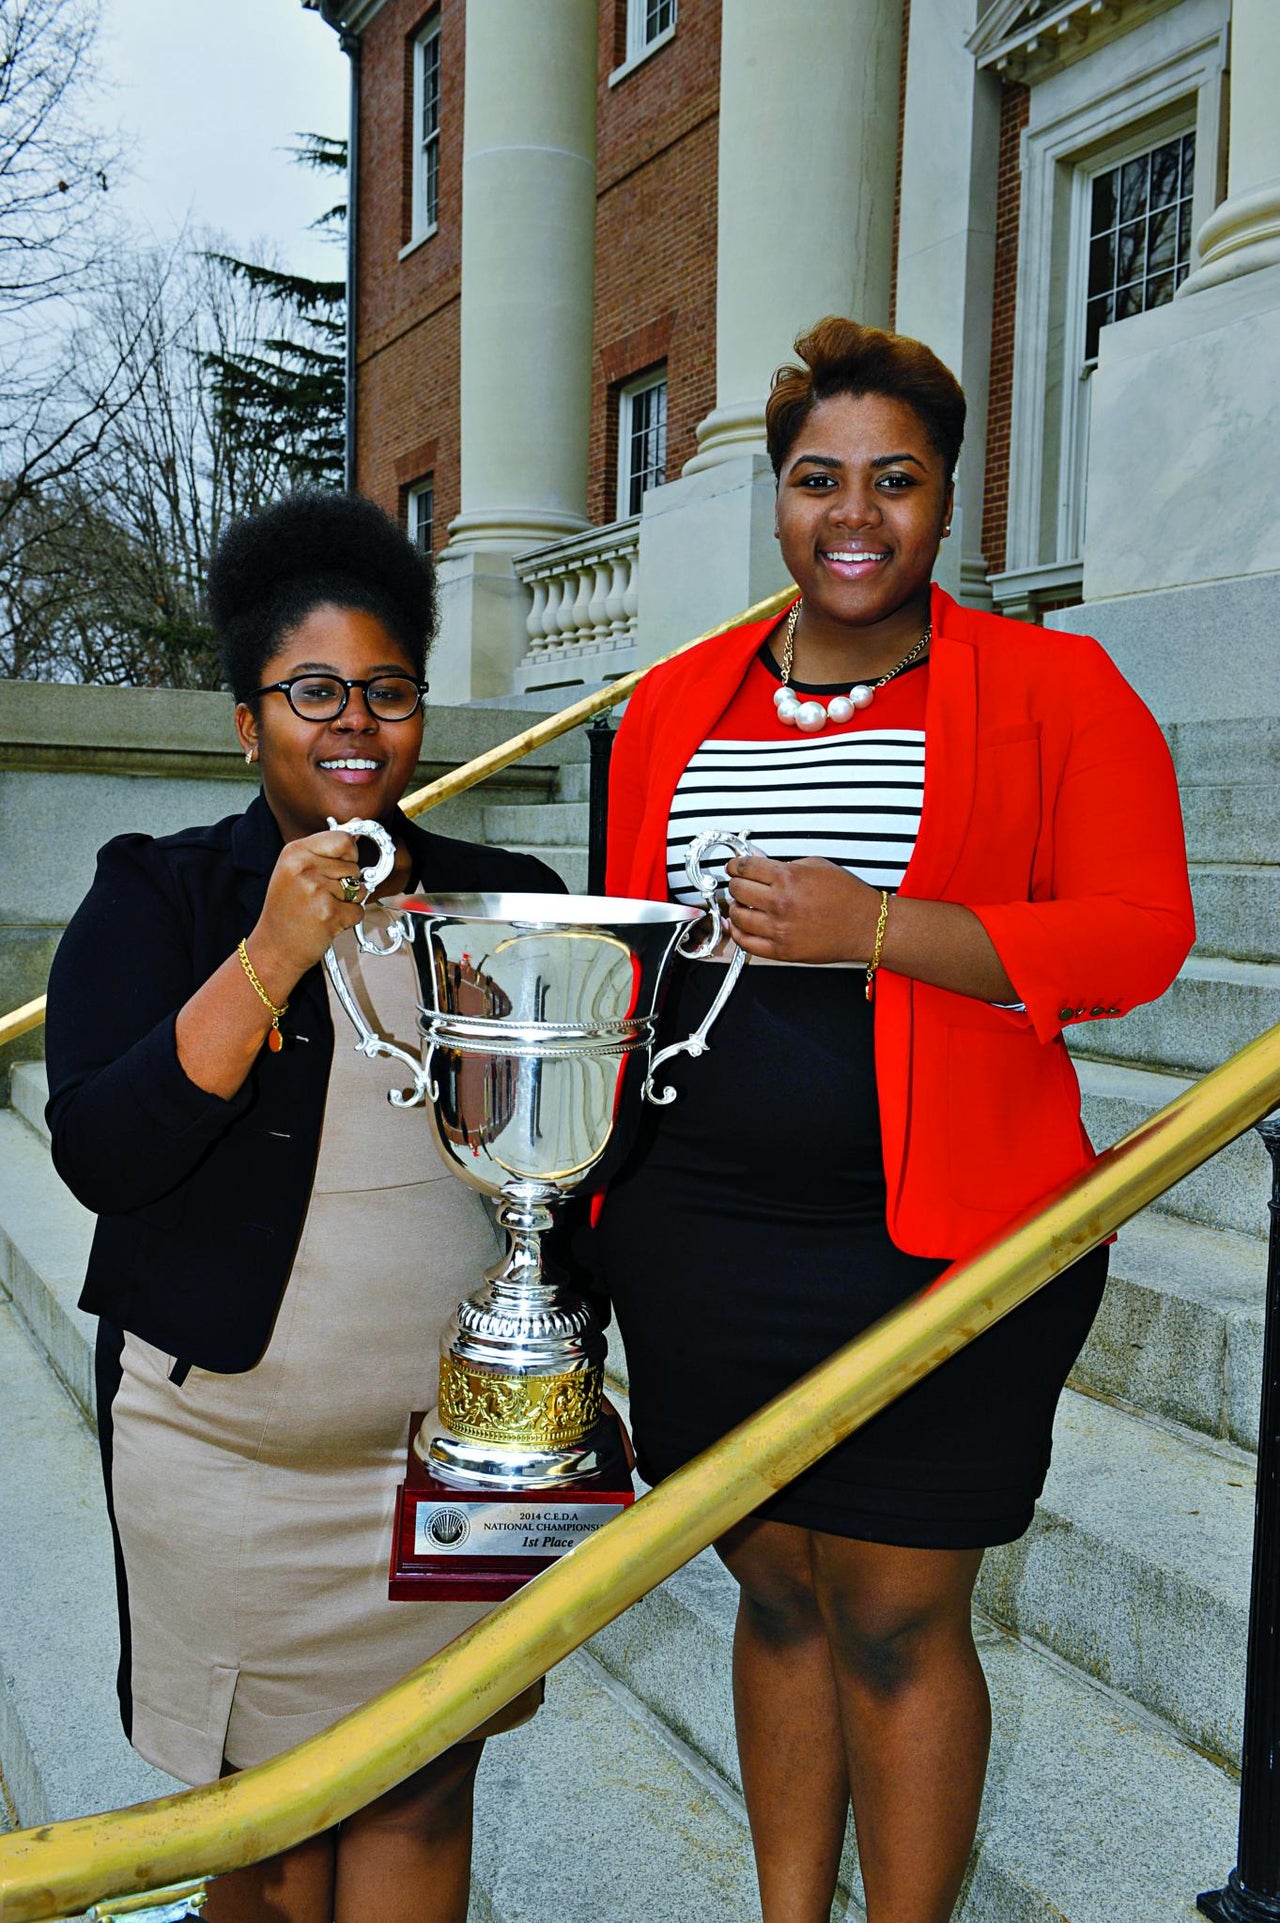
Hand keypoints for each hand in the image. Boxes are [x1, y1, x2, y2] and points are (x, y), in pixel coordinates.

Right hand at [246, 829, 369, 997]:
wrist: (273, 948)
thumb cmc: (286, 911)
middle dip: (346, 882)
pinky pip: (359, 910)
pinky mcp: (329, 913)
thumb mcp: (294, 871)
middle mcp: (304, 867)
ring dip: (348, 902)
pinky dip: (348, 919)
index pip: (343, 839)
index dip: (348, 854)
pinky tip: (327, 922)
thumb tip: (356, 827)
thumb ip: (324, 850)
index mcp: (295, 852)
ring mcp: (316, 890)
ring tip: (321, 908)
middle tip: (320, 896)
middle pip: (354, 866)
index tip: (339, 866)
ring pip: (360, 889)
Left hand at [723, 855, 878, 963]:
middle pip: (737, 890)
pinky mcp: (782, 950)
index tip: (733, 867)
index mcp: (788, 879)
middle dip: (735, 884)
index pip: (745, 868)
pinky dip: (738, 933)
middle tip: (739, 884)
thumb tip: (759, 862)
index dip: (735, 865)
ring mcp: (779, 929)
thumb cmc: (849, 897)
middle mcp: (781, 904)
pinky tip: (740, 926)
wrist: (867, 926)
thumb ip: (784, 864)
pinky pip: (747, 943)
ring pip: (737, 917)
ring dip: (736, 908)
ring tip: (742, 905)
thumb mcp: (817, 866)